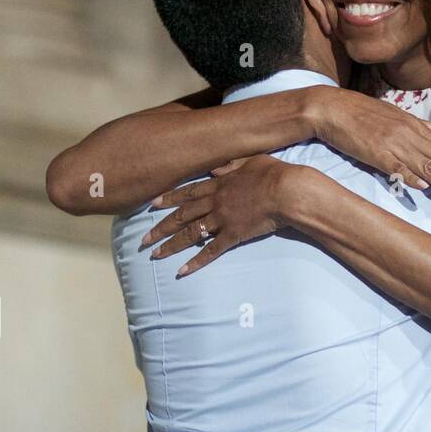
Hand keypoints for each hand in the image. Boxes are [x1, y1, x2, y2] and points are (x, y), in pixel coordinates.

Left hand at [141, 155, 297, 277]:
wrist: (287, 191)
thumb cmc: (274, 173)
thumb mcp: (251, 160)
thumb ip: (231, 165)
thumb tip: (215, 168)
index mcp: (219, 184)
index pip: (188, 193)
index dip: (169, 199)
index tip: (152, 205)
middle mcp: (215, 202)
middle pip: (182, 215)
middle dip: (161, 227)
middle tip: (144, 239)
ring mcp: (223, 219)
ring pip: (191, 234)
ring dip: (171, 245)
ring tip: (155, 255)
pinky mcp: (233, 235)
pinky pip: (211, 251)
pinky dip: (196, 261)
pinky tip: (182, 270)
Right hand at [309, 86, 430, 201]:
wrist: (332, 107)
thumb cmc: (363, 112)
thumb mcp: (398, 115)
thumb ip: (423, 125)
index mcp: (415, 125)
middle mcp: (409, 134)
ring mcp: (393, 144)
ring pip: (426, 167)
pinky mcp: (375, 153)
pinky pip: (397, 168)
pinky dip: (412, 178)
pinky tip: (426, 189)